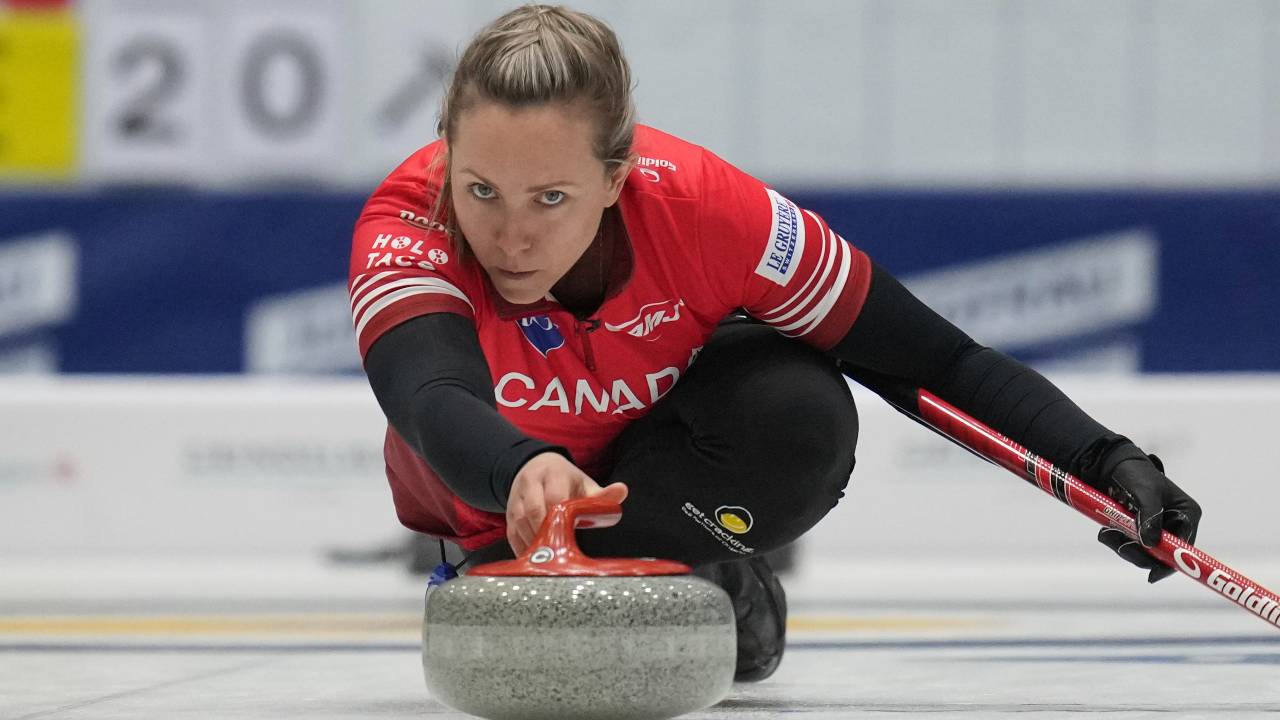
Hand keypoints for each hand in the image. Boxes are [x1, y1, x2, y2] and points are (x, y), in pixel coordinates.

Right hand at [505, 452, 627, 555]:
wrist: (535, 467)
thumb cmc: (564, 480)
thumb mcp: (583, 483)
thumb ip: (602, 492)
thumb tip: (622, 491)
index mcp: (552, 474)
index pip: (554, 497)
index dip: (560, 517)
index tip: (569, 533)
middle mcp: (530, 484)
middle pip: (533, 511)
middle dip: (545, 532)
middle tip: (558, 551)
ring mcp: (516, 498)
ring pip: (519, 522)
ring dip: (533, 542)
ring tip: (548, 557)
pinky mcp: (508, 513)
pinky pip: (511, 533)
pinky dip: (522, 548)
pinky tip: (535, 559)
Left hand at [1094, 452, 1201, 582]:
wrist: (1108, 464)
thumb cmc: (1134, 473)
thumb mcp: (1145, 492)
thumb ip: (1150, 517)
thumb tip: (1150, 544)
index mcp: (1186, 513)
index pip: (1185, 546)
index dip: (1170, 563)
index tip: (1153, 575)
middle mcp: (1174, 523)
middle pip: (1162, 554)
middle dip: (1139, 552)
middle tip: (1119, 544)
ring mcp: (1155, 528)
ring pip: (1143, 552)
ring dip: (1123, 546)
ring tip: (1106, 532)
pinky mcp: (1138, 529)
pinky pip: (1129, 545)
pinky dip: (1116, 540)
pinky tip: (1105, 530)